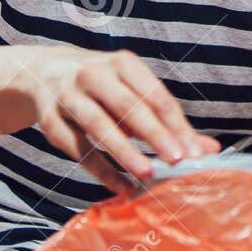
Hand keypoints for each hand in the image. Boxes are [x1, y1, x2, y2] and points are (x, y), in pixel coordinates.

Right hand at [22, 48, 220, 195]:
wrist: (42, 73)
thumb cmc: (104, 87)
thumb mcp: (133, 92)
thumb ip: (169, 122)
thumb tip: (209, 150)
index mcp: (122, 64)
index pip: (155, 95)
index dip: (175, 124)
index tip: (195, 152)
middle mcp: (93, 74)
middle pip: (128, 106)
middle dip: (154, 134)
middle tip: (177, 160)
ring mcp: (68, 95)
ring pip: (98, 125)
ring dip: (124, 151)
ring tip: (147, 174)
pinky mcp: (50, 120)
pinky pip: (77, 148)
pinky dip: (100, 169)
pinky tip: (121, 187)